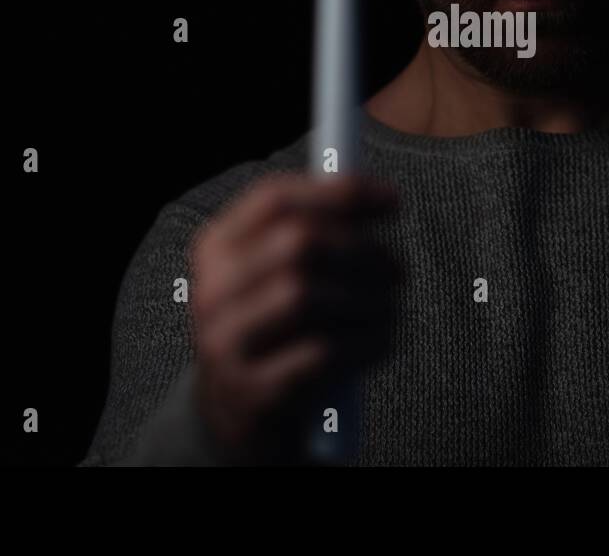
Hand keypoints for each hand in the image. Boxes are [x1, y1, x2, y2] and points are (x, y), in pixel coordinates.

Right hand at [189, 174, 401, 461]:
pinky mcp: (253, 391)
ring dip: (368, 298)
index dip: (341, 192)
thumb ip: (319, 230)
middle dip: (363, 250)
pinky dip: (366, 342)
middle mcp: (210, 291)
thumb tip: (382, 197)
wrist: (238, 416)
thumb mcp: (279, 273)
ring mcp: (225, 343)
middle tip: (398, 267)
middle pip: (296, 244)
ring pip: (306, 296)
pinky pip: (321, 353)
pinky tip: (381, 340)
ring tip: (390, 306)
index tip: (394, 199)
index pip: (275, 199)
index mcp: (216, 247)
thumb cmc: (278, 329)